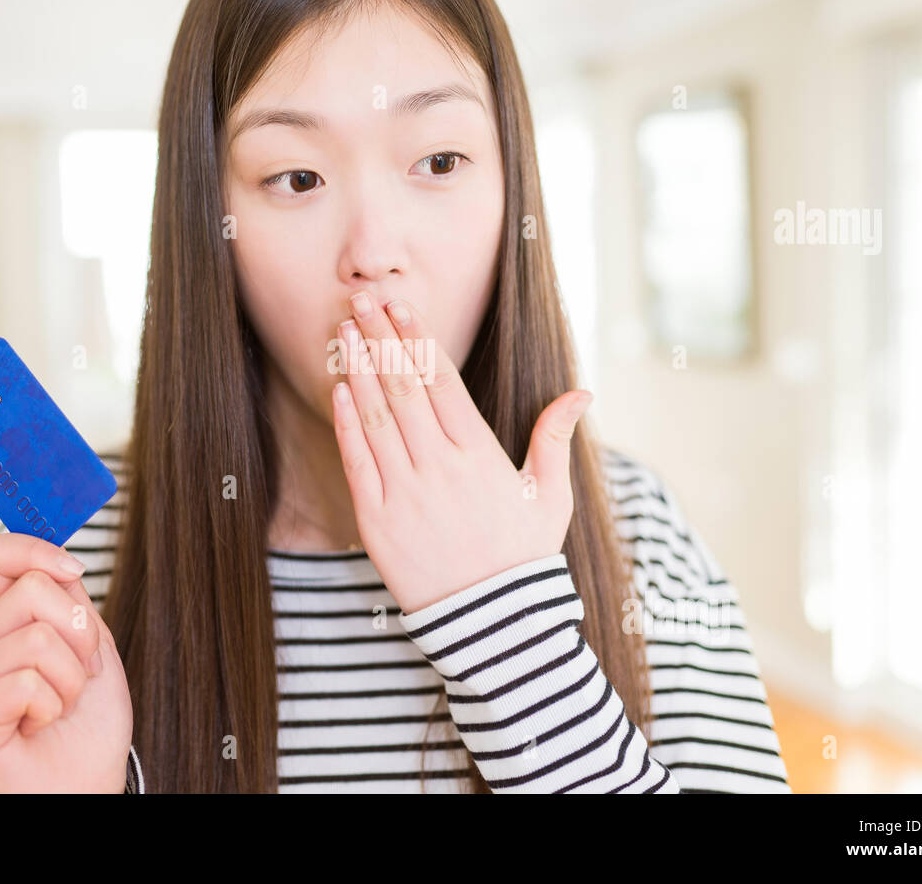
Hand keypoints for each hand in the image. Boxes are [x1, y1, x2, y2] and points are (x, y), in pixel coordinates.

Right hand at [0, 533, 132, 791]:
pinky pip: (24, 683)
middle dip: (79, 634)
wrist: (87, 784)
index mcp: (2, 625)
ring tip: (57, 707)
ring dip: (70, 679)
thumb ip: (70, 600)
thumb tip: (60, 561)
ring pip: (36, 640)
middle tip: (77, 676)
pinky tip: (38, 726)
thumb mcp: (92, 646)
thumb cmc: (88, 723)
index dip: (33, 549)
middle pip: (31, 591)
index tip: (74, 573)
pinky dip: (51, 707)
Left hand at [330, 292, 591, 613]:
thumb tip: (582, 392)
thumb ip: (554, 438)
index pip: (442, 381)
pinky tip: (339, 389)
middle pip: (403, 387)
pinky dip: (346, 423)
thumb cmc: (522, 557)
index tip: (402, 306)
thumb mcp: (550, 497)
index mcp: (480, 456)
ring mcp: (405, 493)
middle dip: (381, 337)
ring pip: (376, 417)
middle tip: (362, 297)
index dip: (418, 338)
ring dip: (357, 369)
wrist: (491, 625)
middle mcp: (439, 467)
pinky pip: (358, 462)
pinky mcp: (377, 521)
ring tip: (344, 330)